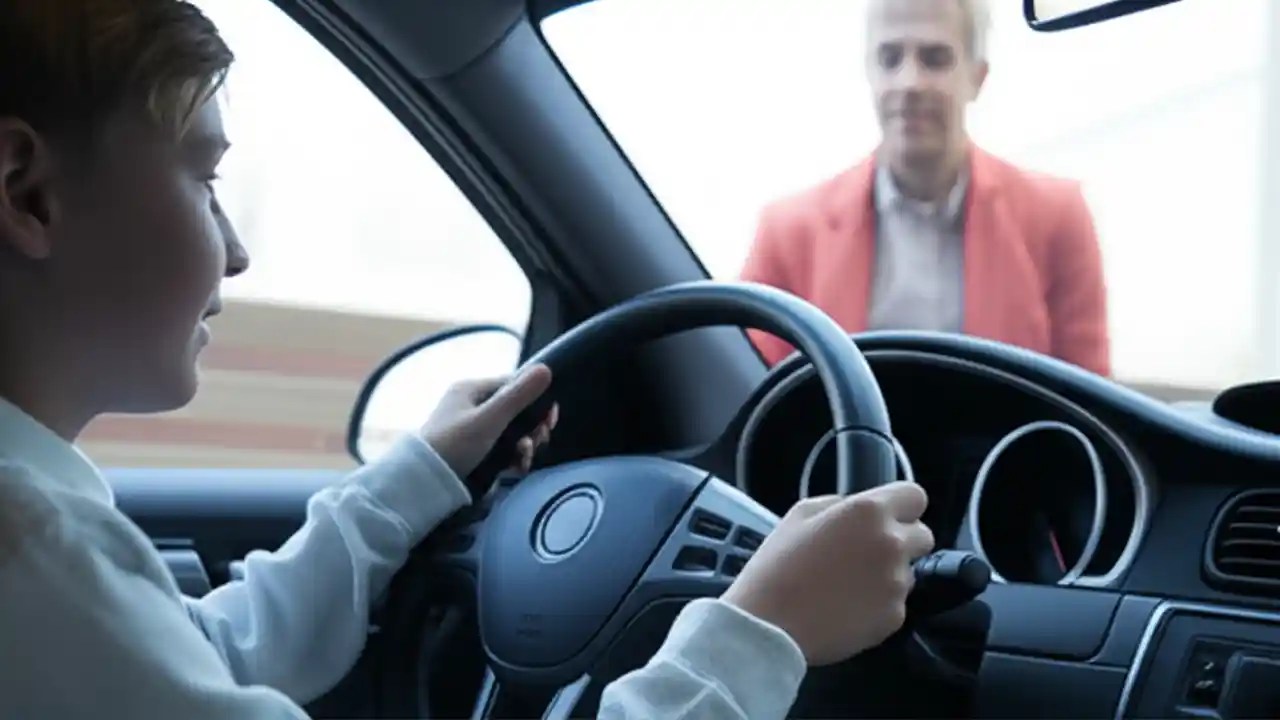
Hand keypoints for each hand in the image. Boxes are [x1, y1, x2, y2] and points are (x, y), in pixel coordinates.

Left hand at [420, 364, 558, 482]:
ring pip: (511, 431)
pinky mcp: (473, 451)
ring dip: (525, 444)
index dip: (535, 400)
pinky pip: (502, 447)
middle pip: (515, 410)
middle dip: (532, 426)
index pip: (513, 385)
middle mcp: (471, 405)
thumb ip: (518, 396)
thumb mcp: (489, 420)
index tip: (549, 420)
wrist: (423, 484)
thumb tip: (546, 368)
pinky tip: (518, 468)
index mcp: (471, 389)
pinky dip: (513, 456)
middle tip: (539, 441)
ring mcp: (471, 429)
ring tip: (525, 458)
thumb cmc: (454, 445)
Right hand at [721, 482, 934, 665]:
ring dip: (889, 574)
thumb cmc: (778, 565)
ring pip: (909, 572)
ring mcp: (897, 584)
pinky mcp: (895, 617)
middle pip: (923, 535)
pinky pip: (896, 603)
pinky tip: (848, 608)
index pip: (915, 496)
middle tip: (868, 552)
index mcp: (869, 512)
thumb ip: (837, 504)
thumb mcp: (799, 514)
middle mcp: (892, 544)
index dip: (901, 506)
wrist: (770, 625)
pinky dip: (879, 604)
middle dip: (902, 540)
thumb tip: (854, 510)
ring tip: (850, 585)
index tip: (887, 517)